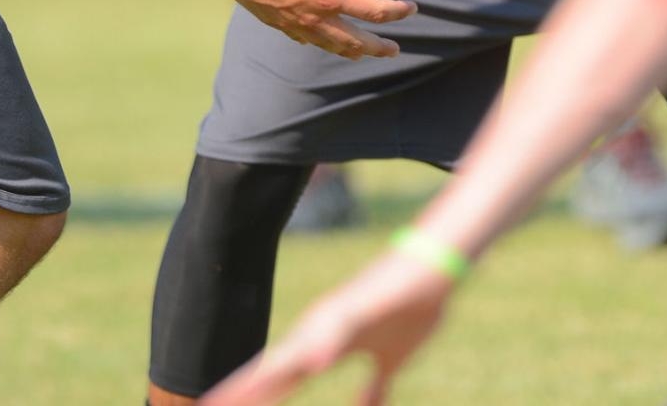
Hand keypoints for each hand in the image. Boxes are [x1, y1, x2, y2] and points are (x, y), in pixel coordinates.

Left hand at [200, 248, 452, 405]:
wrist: (432, 272)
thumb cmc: (410, 313)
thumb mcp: (390, 363)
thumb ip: (373, 389)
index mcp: (324, 345)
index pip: (278, 378)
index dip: (249, 396)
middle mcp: (321, 332)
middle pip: (274, 370)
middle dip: (242, 393)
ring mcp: (337, 319)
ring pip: (293, 353)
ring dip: (266, 378)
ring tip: (234, 400)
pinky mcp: (361, 309)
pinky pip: (338, 332)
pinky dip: (324, 347)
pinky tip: (312, 364)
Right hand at [228, 0, 415, 59]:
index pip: (373, 11)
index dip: (396, 11)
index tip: (413, 9)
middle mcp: (315, 17)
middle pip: (353, 39)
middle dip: (376, 46)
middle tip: (394, 51)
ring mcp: (294, 23)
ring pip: (327, 45)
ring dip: (348, 50)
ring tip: (358, 54)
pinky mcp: (276, 21)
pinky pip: (302, 39)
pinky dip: (317, 42)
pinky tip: (316, 40)